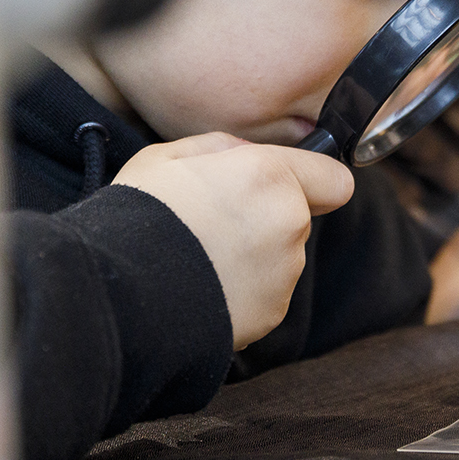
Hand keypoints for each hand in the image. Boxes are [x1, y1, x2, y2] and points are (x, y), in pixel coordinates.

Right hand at [112, 133, 353, 348]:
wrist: (124, 293)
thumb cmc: (139, 216)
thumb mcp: (166, 157)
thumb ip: (220, 146)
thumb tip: (248, 154)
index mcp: (269, 176)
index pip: (334, 179)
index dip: (314, 181)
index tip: (289, 186)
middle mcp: (290, 223)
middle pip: (297, 216)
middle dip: (266, 217)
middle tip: (213, 223)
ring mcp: (284, 273)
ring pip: (281, 256)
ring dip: (254, 255)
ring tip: (200, 258)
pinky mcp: (271, 313)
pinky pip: (265, 292)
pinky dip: (243, 290)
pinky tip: (203, 286)